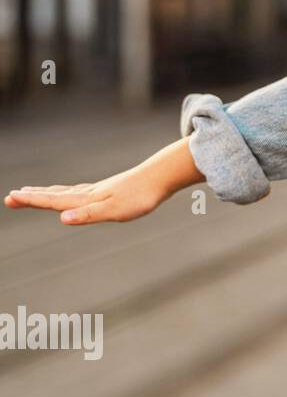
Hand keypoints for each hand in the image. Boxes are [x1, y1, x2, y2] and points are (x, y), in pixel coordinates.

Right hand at [5, 167, 171, 224]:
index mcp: (87, 199)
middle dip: (33, 197)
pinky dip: (68, 192)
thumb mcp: (115, 210)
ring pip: (67, 192)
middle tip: (12, 196)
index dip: (32, 201)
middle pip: (55, 194)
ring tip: (34, 192)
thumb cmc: (141, 197)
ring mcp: (100, 190)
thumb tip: (61, 219)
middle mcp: (90, 193)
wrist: (162, 177)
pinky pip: (81, 191)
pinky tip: (73, 194)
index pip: (53, 201)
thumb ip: (88, 215)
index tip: (10, 198)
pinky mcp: (110, 190)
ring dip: (48, 193)